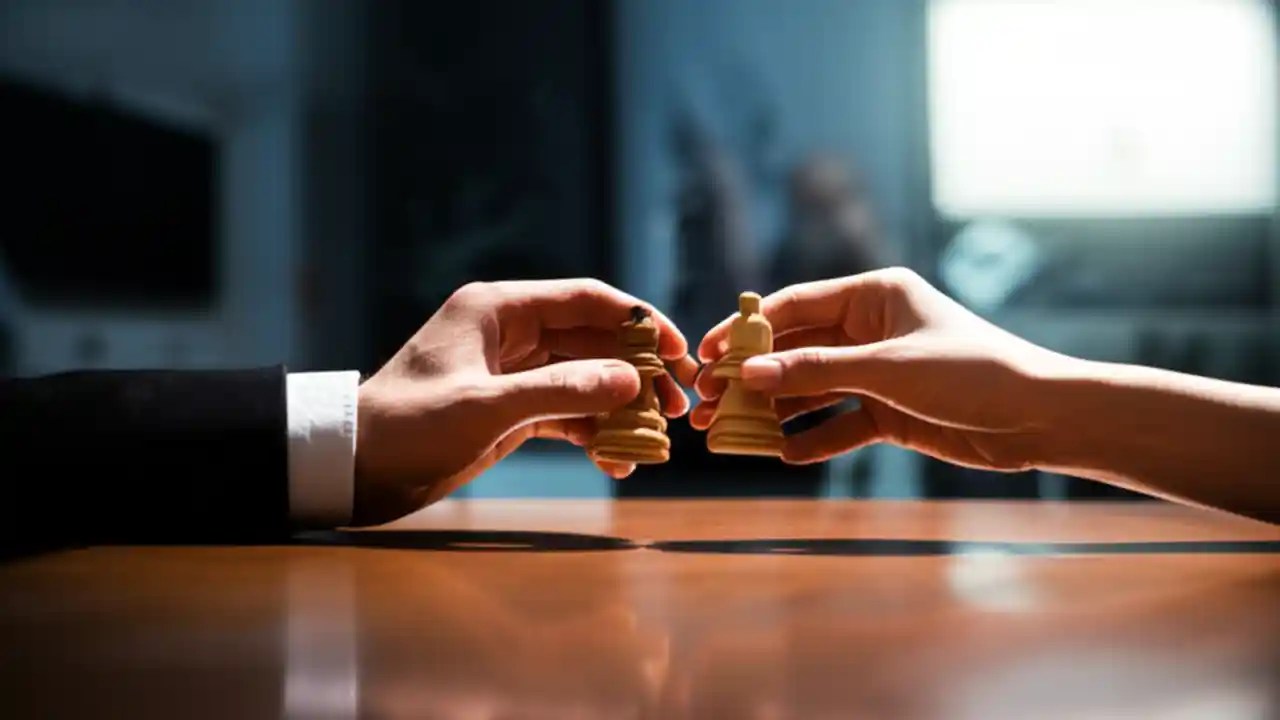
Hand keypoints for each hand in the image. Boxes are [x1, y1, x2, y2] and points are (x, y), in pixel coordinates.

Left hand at [353, 279, 698, 525]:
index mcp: (498, 308)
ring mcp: (510, 374)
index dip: (639, 321)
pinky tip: (617, 459)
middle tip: (682, 403)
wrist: (350, 469)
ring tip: (657, 439)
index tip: (680, 351)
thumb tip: (632, 382)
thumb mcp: (484, 407)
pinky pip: (565, 413)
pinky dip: (593, 433)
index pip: (586, 299)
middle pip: (593, 340)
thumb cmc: (405, 425)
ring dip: (620, 407)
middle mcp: (509, 333)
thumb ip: (561, 391)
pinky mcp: (508, 412)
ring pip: (584, 380)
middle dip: (639, 370)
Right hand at [691, 268, 1073, 470]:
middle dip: (752, 376)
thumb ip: (816, 371)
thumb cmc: (972, 372)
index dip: (747, 330)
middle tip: (707, 401)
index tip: (707, 354)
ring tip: (731, 433)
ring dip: (774, 410)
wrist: (1040, 418)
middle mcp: (870, 329)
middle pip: (796, 350)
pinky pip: (839, 423)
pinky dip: (813, 438)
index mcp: (873, 295)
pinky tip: (782, 454)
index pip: (794, 306)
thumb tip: (749, 374)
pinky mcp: (890, 412)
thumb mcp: (887, 369)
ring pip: (811, 389)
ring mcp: (878, 372)